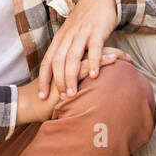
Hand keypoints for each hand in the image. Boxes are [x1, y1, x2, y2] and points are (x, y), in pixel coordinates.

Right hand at [17, 53, 131, 123]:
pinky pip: (86, 64)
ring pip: (92, 55)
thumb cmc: (43, 102)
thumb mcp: (62, 95)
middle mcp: (68, 61)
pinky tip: (113, 61)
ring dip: (111, 55)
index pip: (89, 53)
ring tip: (127, 58)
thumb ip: (73, 91)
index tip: (120, 59)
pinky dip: (100, 61)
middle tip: (128, 58)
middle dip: (113, 52)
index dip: (105, 54)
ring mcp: (67, 66)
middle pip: (94, 51)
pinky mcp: (66, 74)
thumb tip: (86, 97)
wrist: (27, 104)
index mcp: (67, 62)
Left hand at [37, 0, 121, 99]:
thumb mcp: (71, 34)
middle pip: (58, 62)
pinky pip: (94, 49)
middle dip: (57, 82)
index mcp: (60, 39)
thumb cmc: (86, 21)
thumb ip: (66, 51)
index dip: (43, 79)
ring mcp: (82, 34)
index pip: (48, 61)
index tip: (41, 96)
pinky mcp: (97, 32)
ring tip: (73, 94)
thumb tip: (60, 72)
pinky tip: (94, 76)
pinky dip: (93, 63)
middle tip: (60, 99)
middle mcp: (68, 37)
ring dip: (72, 77)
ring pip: (73, 58)